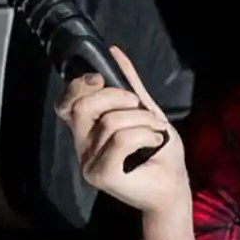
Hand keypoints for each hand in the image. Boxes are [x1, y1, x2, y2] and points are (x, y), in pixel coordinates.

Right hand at [55, 46, 186, 213]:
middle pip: (83, 105)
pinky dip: (144, 135)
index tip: (102, 79)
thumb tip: (114, 51)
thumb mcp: (146, 110)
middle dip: (117, 96)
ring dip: (143, 120)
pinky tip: (153, 142)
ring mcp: (88, 163)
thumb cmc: (160, 152)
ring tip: (154, 131)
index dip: (80, 85)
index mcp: (88, 130)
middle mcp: (82, 146)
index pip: (66, 102)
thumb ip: (129, 84)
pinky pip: (120, 140)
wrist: (174, 187)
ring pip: (110, 122)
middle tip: (139, 107)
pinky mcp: (101, 175)